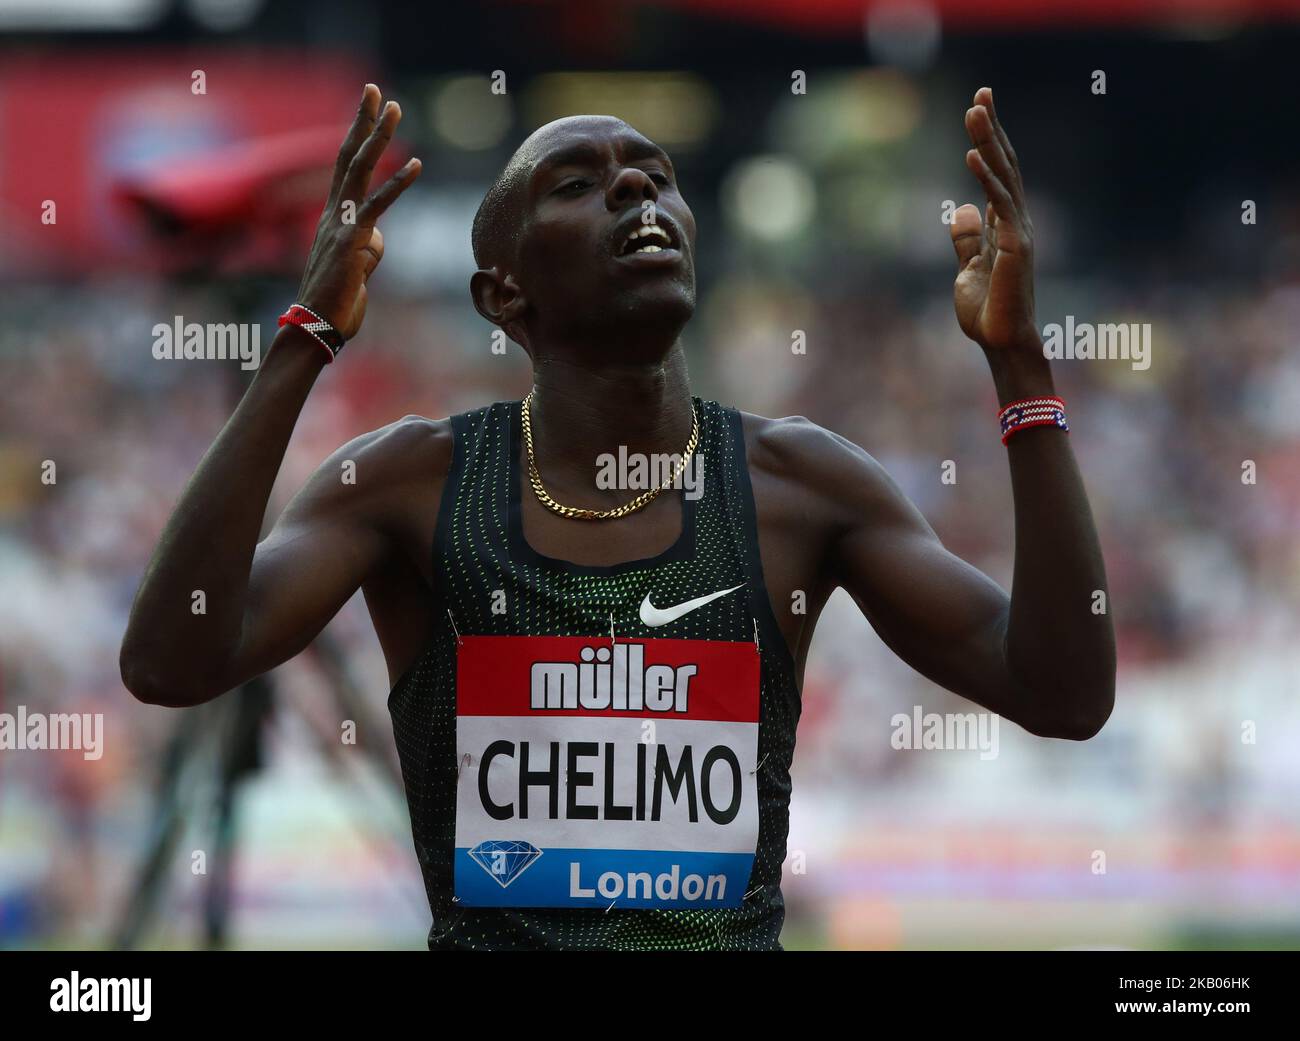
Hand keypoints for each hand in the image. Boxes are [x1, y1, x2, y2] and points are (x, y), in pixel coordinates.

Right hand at [297, 84, 421, 340]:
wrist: (316, 328)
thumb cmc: (336, 304)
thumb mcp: (358, 270)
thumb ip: (368, 248)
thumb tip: (377, 238)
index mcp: (333, 220)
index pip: (346, 169)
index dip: (357, 138)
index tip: (368, 110)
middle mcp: (333, 215)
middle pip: (349, 157)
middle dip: (363, 122)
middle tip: (375, 90)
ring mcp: (340, 226)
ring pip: (360, 171)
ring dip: (378, 137)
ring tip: (394, 108)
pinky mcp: (352, 242)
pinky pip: (377, 206)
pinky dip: (398, 184)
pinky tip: (416, 164)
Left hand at [950, 87, 1037, 354]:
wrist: (1000, 341)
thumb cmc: (988, 311)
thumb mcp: (968, 269)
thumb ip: (967, 240)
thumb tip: (961, 209)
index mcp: (1005, 224)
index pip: (998, 173)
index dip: (989, 140)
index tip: (979, 107)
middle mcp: (1016, 221)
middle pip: (1004, 165)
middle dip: (992, 129)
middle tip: (981, 93)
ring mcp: (1019, 231)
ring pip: (1003, 177)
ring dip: (989, 142)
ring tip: (975, 110)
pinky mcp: (1016, 246)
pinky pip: (1000, 205)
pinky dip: (986, 178)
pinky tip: (973, 155)